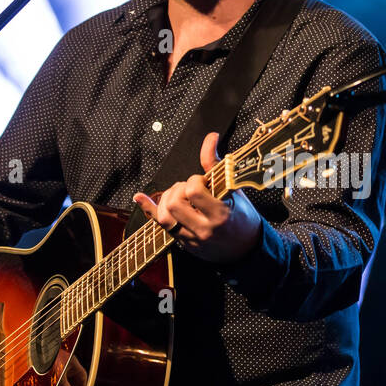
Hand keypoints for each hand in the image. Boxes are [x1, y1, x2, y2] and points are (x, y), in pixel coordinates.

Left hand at [134, 132, 262, 263]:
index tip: (202, 182)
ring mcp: (192, 238)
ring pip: (164, 216)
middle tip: (190, 189)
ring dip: (167, 199)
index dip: (194, 180)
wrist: (245, 249)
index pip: (194, 192)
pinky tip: (140, 198)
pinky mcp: (183, 243)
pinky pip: (159, 226)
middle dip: (178, 189)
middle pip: (175, 204)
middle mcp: (204, 229)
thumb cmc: (242, 216)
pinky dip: (148, 209)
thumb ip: (215, 164)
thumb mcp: (233, 190)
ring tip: (179, 195)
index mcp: (220, 214)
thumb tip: (210, 137)